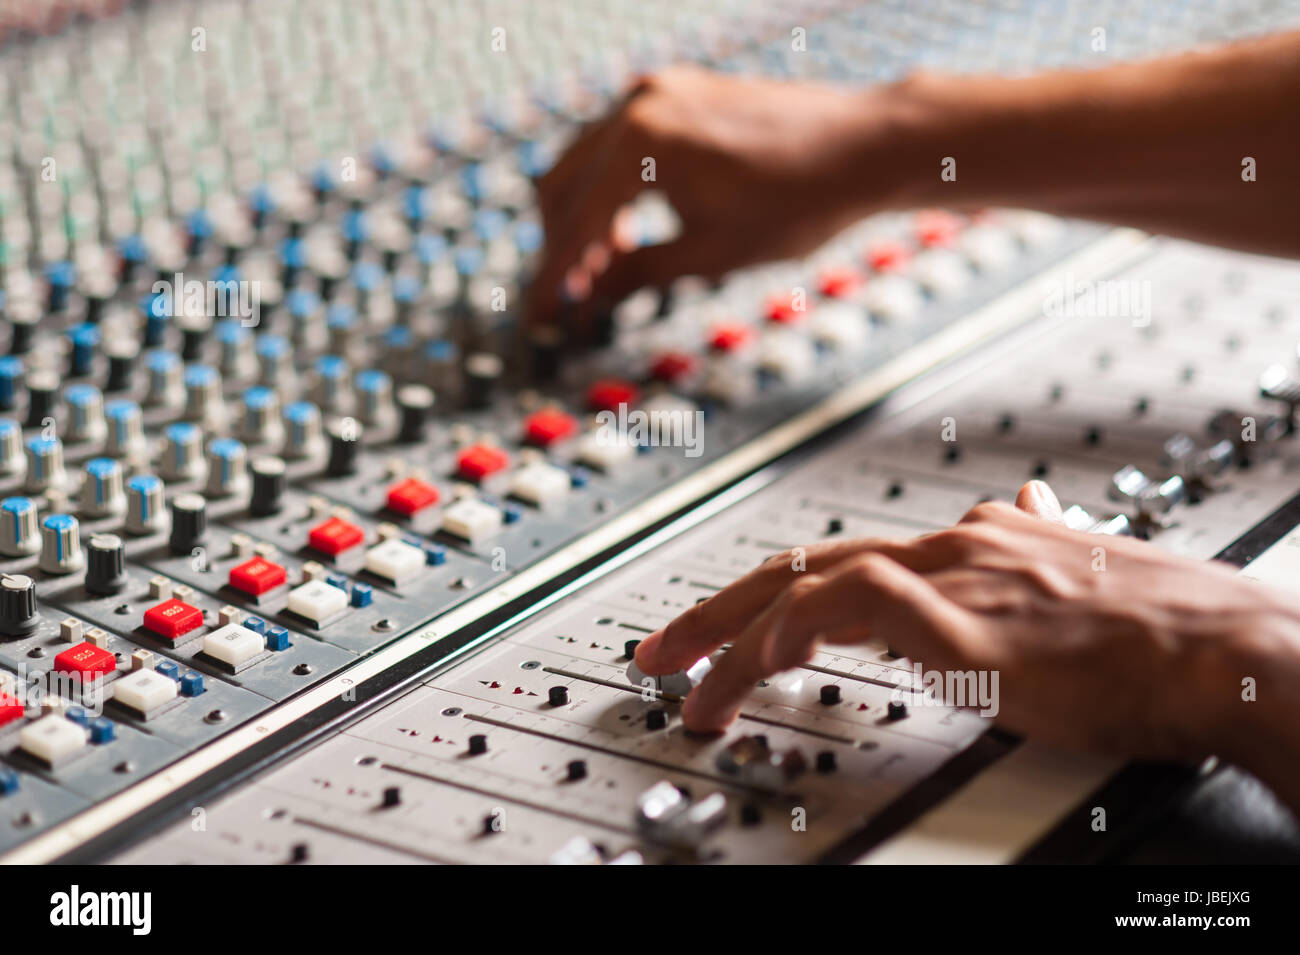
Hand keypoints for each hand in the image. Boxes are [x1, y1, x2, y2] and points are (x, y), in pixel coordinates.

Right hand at [527, 67, 918, 327]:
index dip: (553, 279)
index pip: (575, 224)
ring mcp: (658, 91)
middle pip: (561, 185)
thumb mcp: (710, 255)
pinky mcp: (678, 92)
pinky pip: (616, 141)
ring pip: (583, 160)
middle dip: (560, 246)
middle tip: (567, 299)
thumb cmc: (799, 201)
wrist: (864, 147)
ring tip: (601, 269)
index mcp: (641, 143)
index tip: (540, 316)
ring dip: (582, 216)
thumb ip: (636, 273)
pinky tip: (627, 226)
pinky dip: (610, 185)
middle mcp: (640, 104)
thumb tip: (588, 296)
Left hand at [634, 481, 1299, 773]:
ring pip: (806, 585)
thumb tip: (1022, 508)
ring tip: (686, 689)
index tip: (730, 628)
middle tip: (660, 648)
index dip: (772, 592)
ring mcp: (951, 576)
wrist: (1221, 646)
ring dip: (731, 636)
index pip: (841, 560)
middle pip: (800, 563)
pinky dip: (788, 633)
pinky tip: (754, 669)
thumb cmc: (1160, 632)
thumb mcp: (1078, 573)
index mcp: (969, 542)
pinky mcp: (961, 619)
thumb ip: (1033, 542)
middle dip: (716, 608)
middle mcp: (949, 546)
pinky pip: (847, 610)